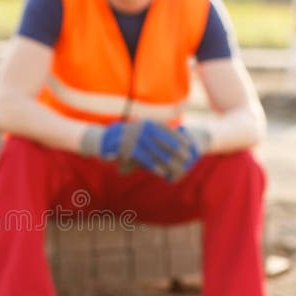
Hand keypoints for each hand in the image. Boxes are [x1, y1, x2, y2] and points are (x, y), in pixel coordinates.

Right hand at [81, 120, 209, 179]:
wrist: (104, 139)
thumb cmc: (129, 140)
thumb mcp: (143, 135)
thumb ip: (157, 140)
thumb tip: (176, 149)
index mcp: (149, 123)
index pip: (168, 130)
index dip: (180, 139)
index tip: (190, 147)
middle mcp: (143, 128)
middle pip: (164, 141)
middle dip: (177, 151)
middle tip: (187, 159)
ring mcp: (135, 137)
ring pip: (156, 151)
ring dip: (168, 161)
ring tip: (177, 169)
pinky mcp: (128, 148)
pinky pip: (145, 159)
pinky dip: (155, 166)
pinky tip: (162, 172)